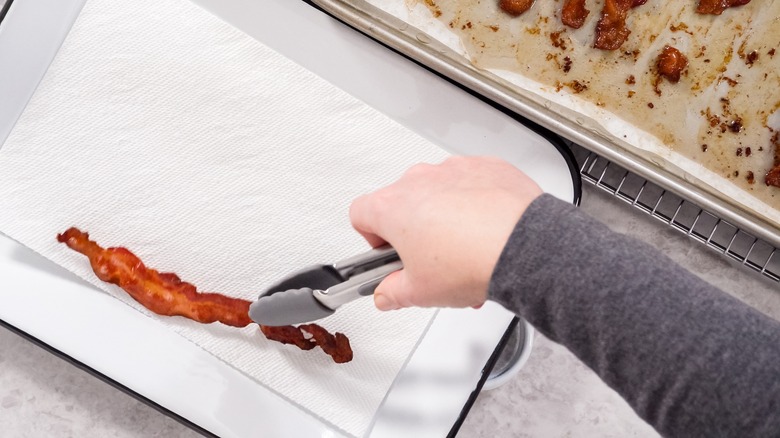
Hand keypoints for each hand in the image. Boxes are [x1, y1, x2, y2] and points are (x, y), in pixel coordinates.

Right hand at [349, 156, 541, 310]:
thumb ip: (392, 292)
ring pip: (437, 192)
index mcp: (392, 207)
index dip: (372, 239)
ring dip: (444, 217)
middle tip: (430, 260)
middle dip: (413, 231)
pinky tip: (485, 230)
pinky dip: (474, 202)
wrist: (522, 245)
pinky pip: (470, 183)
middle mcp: (418, 180)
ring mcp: (452, 170)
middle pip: (401, 203)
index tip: (389, 256)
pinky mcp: (484, 167)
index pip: (360, 214)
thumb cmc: (471, 260)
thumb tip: (386, 293)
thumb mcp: (420, 292)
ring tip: (465, 250)